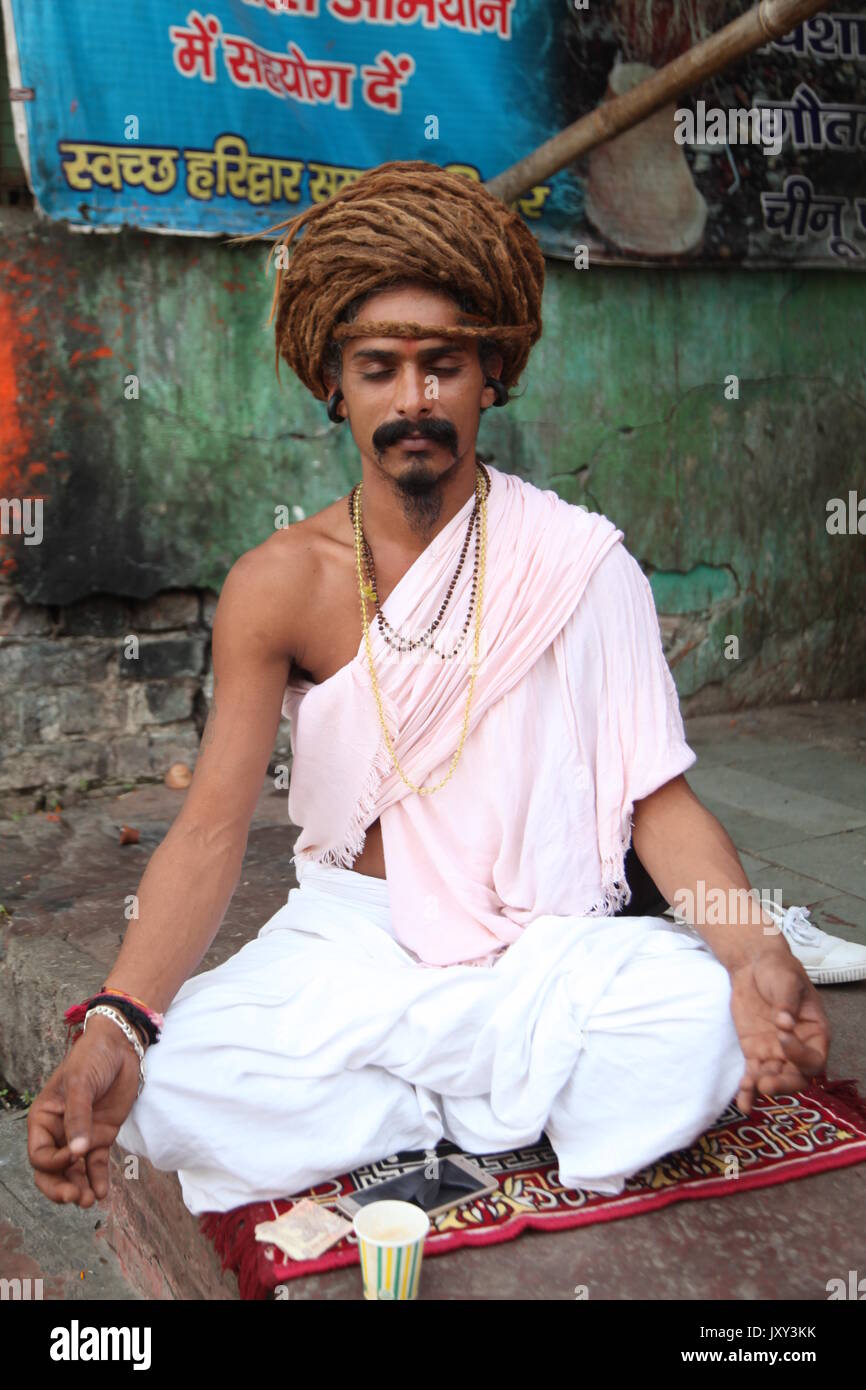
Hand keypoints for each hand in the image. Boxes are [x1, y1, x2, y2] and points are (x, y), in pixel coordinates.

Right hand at [27, 1017, 142, 1206]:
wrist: (121, 1046)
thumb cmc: (92, 1058)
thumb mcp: (80, 1084)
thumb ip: (78, 1118)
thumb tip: (77, 1153)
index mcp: (44, 1119)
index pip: (40, 1155)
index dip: (53, 1163)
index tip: (74, 1155)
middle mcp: (59, 1132)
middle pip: (52, 1171)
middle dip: (60, 1187)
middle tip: (75, 1198)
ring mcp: (82, 1136)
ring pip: (74, 1172)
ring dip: (79, 1188)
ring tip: (88, 1201)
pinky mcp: (103, 1136)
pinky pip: (96, 1164)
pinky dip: (98, 1179)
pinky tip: (102, 1193)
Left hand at [728, 948, 830, 1113]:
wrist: (753, 966)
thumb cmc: (779, 971)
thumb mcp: (787, 980)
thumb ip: (787, 1001)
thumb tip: (785, 1022)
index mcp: (815, 1032)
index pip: (814, 1057)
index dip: (800, 1054)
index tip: (782, 1036)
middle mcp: (797, 1048)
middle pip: (797, 1077)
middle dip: (783, 1084)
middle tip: (766, 1084)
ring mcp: (775, 1052)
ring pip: (775, 1079)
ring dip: (763, 1087)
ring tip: (750, 1089)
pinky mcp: (755, 1053)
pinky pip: (753, 1075)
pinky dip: (748, 1089)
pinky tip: (743, 1102)